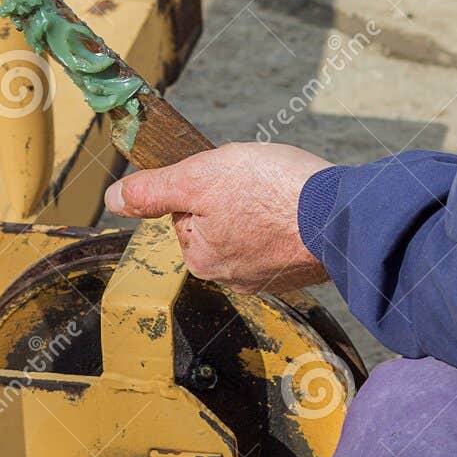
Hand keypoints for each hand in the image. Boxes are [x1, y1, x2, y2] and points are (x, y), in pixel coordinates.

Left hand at [103, 142, 330, 294]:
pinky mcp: (297, 271)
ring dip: (262, 208)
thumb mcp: (199, 178)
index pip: (185, 211)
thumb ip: (153, 190)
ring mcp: (266, 278)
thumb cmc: (272, 193)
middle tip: (260, 183)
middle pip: (217, 220)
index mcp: (200, 258)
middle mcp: (229, 277)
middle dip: (233, 197)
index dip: (205, 185)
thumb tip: (113, 199)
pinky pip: (280, 239)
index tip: (231, 178)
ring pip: (250, 228)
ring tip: (282, 195)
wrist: (344, 216)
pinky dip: (287, 222)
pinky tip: (300, 211)